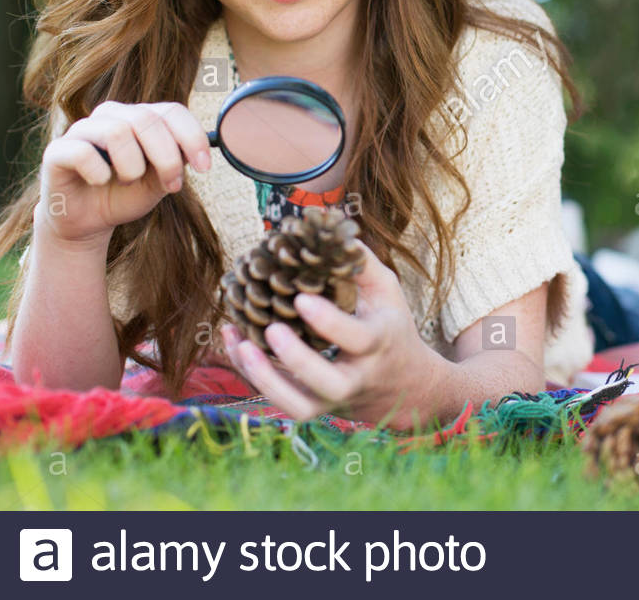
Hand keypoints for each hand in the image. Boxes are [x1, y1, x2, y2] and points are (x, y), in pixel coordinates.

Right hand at [38, 101, 211, 245]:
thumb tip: (194, 150)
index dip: (193, 137)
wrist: (88, 222)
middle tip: (171, 185)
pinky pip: (85, 152)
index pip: (172, 110)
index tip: (204, 167)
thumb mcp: (159, 182)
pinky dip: (99, 174)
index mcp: (139, 117)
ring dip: (132, 167)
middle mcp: (111, 115)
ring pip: (118, 131)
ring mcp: (82, 129)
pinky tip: (99, 182)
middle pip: (147, 119)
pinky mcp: (57, 150)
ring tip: (128, 181)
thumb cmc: (125, 195)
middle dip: (167, 157)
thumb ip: (175, 162)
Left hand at [219, 240, 445, 429]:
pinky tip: (236, 347)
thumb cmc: (390, 325)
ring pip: (300, 406)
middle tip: (271, 329)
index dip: (329, 322)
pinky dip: (255, 378)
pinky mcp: (314, 408)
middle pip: (330, 383)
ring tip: (242, 347)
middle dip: (298, 361)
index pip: (358, 339)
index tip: (301, 298)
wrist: (402, 383)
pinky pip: (282, 402)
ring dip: (267, 381)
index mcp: (378, 342)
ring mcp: (334, 399)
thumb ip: (361, 264)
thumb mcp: (387, 292)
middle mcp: (358, 376)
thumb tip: (330, 230)